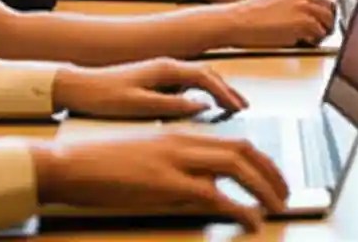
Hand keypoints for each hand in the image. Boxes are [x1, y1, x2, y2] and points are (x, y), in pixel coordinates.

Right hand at [30, 129, 288, 231]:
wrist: (72, 164)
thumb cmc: (103, 164)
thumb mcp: (149, 157)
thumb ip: (179, 167)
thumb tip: (205, 190)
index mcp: (182, 135)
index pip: (235, 142)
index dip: (261, 160)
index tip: (274, 178)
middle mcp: (185, 142)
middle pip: (244, 150)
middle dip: (272, 172)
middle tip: (285, 193)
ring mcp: (177, 161)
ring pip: (237, 166)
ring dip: (264, 187)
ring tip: (277, 206)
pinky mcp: (167, 184)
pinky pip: (215, 195)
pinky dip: (240, 208)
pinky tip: (250, 221)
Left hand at [53, 59, 248, 118]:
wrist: (75, 85)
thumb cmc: (102, 95)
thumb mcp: (137, 105)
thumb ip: (171, 105)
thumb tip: (201, 107)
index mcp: (165, 69)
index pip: (205, 78)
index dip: (225, 93)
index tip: (238, 108)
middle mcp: (166, 64)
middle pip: (207, 73)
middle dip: (227, 90)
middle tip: (241, 106)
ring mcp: (159, 69)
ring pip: (198, 76)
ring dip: (216, 89)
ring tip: (228, 105)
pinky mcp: (153, 77)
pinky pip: (186, 81)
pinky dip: (201, 90)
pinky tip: (201, 103)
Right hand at [228, 0, 335, 47]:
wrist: (239, 20)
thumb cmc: (250, 13)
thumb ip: (293, 3)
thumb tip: (304, 12)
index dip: (326, 11)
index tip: (325, 20)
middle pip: (329, 10)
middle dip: (329, 22)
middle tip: (325, 31)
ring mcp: (304, 10)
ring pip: (327, 21)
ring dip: (323, 31)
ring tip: (315, 38)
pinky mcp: (301, 24)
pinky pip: (318, 33)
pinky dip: (315, 39)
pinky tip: (307, 42)